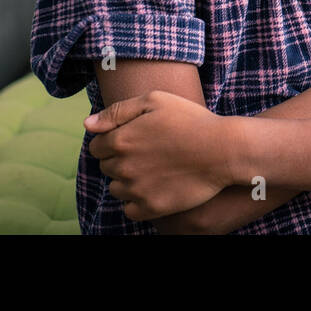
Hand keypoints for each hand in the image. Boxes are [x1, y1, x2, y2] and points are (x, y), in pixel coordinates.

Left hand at [85, 90, 237, 221]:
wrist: (223, 150)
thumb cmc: (191, 120)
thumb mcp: (155, 100)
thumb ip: (117, 111)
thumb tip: (87, 124)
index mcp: (120, 139)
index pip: (97, 146)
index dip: (113, 140)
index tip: (134, 138)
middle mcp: (123, 166)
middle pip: (106, 167)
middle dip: (121, 159)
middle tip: (148, 152)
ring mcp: (136, 189)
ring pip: (116, 189)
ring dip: (127, 180)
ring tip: (153, 169)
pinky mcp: (151, 207)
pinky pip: (130, 210)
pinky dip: (137, 201)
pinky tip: (154, 187)